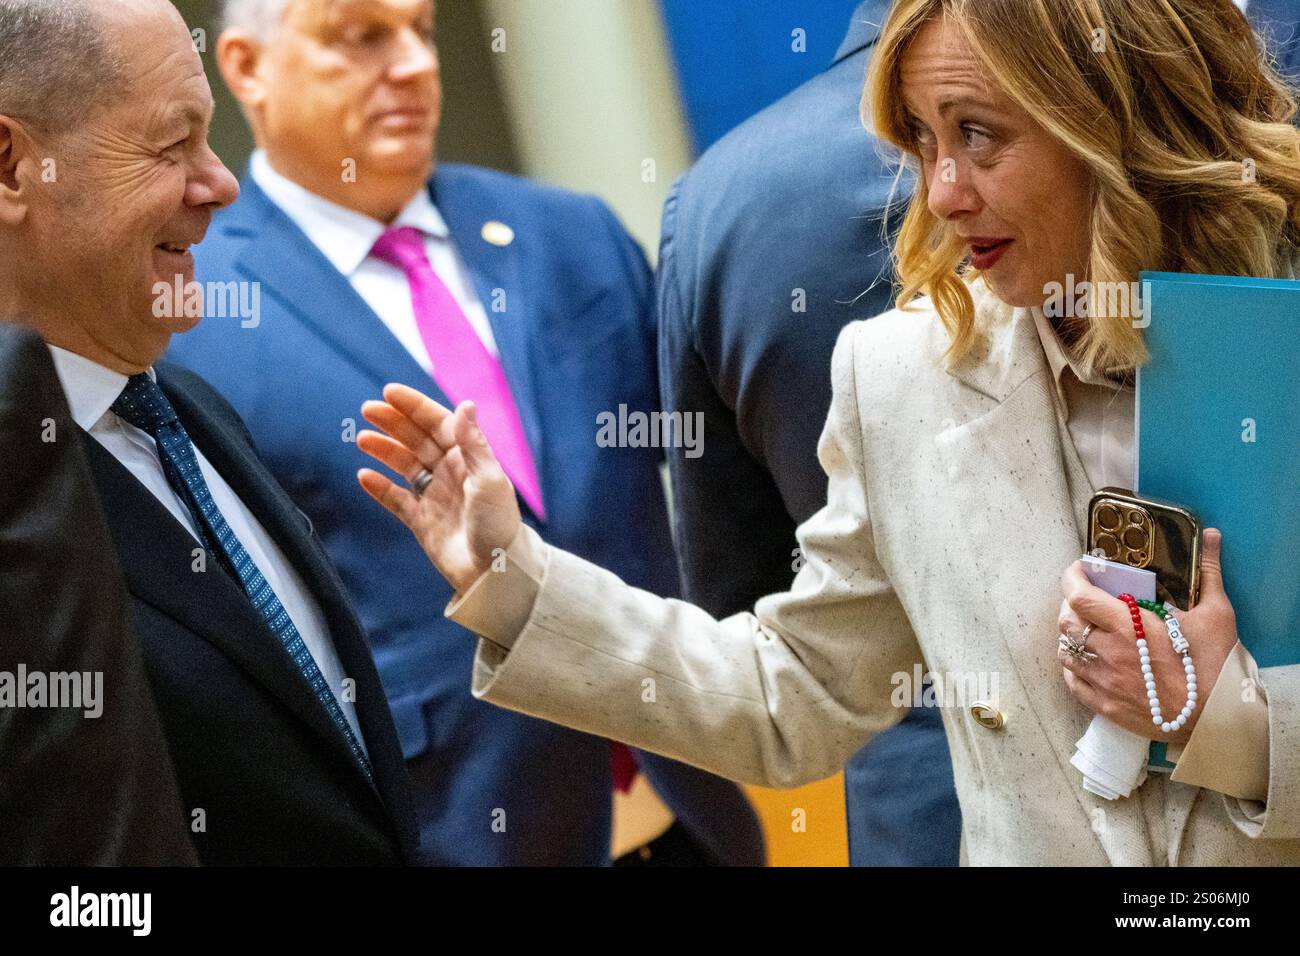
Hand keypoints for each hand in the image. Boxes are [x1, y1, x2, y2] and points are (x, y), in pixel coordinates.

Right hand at [355, 383, 521, 592]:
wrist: (494, 572)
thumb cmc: (499, 524)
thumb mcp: (489, 479)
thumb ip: (473, 443)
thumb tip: (464, 404)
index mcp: (469, 459)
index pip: (438, 424)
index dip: (415, 407)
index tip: (389, 393)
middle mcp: (451, 474)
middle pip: (417, 440)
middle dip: (393, 423)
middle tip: (367, 410)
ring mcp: (435, 496)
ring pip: (404, 466)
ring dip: (384, 450)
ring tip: (363, 438)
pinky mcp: (422, 522)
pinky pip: (397, 500)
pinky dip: (380, 488)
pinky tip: (364, 476)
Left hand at [1057, 529, 1237, 743]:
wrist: (1219, 720)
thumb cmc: (1217, 666)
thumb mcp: (1216, 614)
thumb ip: (1207, 572)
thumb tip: (1210, 536)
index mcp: (1129, 626)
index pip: (1079, 596)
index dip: (1072, 578)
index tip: (1079, 570)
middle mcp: (1108, 652)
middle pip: (1066, 623)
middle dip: (1070, 605)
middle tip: (1085, 599)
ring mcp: (1104, 681)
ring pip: (1065, 652)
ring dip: (1070, 637)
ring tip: (1086, 629)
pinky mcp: (1105, 705)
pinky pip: (1072, 682)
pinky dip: (1073, 666)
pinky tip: (1087, 659)